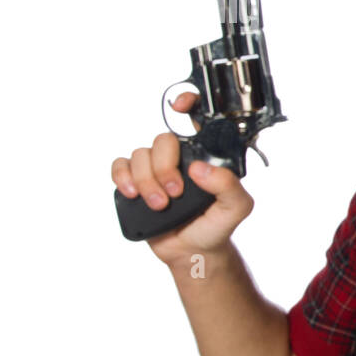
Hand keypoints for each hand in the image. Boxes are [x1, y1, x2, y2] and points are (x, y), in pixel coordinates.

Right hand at [110, 91, 254, 265]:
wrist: (191, 251)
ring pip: (139, 154)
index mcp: (205, 156)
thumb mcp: (236, 208)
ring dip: (146, 181)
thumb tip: (200, 169)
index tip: (180, 107)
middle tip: (175, 194)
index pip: (196, 119)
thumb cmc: (215, 226)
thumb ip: (229, 186)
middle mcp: (180, 157)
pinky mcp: (136, 181)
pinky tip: (133, 194)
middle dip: (164, 168)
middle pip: (162, 141)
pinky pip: (119, 165)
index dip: (188, 104)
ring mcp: (156, 168)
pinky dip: (122, 177)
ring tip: (160, 205)